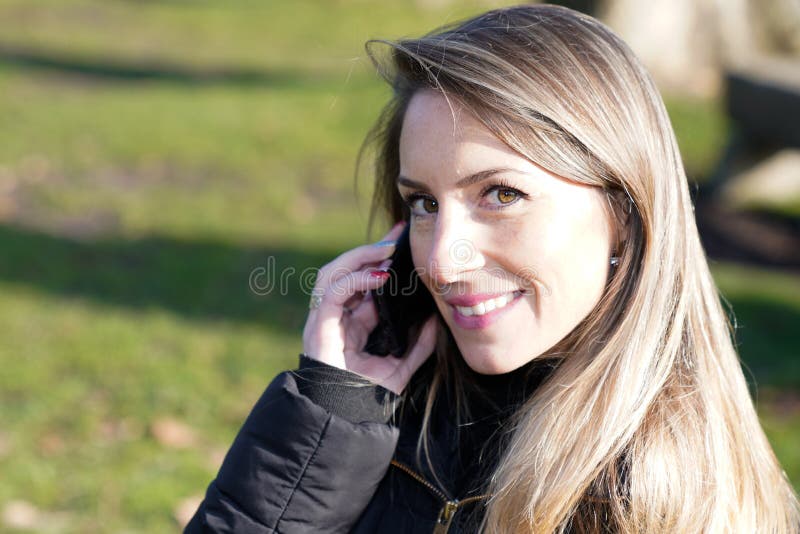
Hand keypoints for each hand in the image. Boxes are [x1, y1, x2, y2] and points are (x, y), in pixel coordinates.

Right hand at [302, 221, 436, 393]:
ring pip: (332, 273)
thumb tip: (439, 322)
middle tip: (397, 235)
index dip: (380, 259)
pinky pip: (332, 292)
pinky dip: (354, 280)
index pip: (362, 281)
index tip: (402, 240)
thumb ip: (419, 346)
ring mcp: (323, 320)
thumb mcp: (401, 368)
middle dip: (371, 249)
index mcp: (351, 323)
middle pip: (346, 270)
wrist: (344, 421)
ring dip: (359, 257)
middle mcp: (335, 317)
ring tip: (386, 251)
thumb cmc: (366, 398)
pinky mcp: (319, 326)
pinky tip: (378, 277)